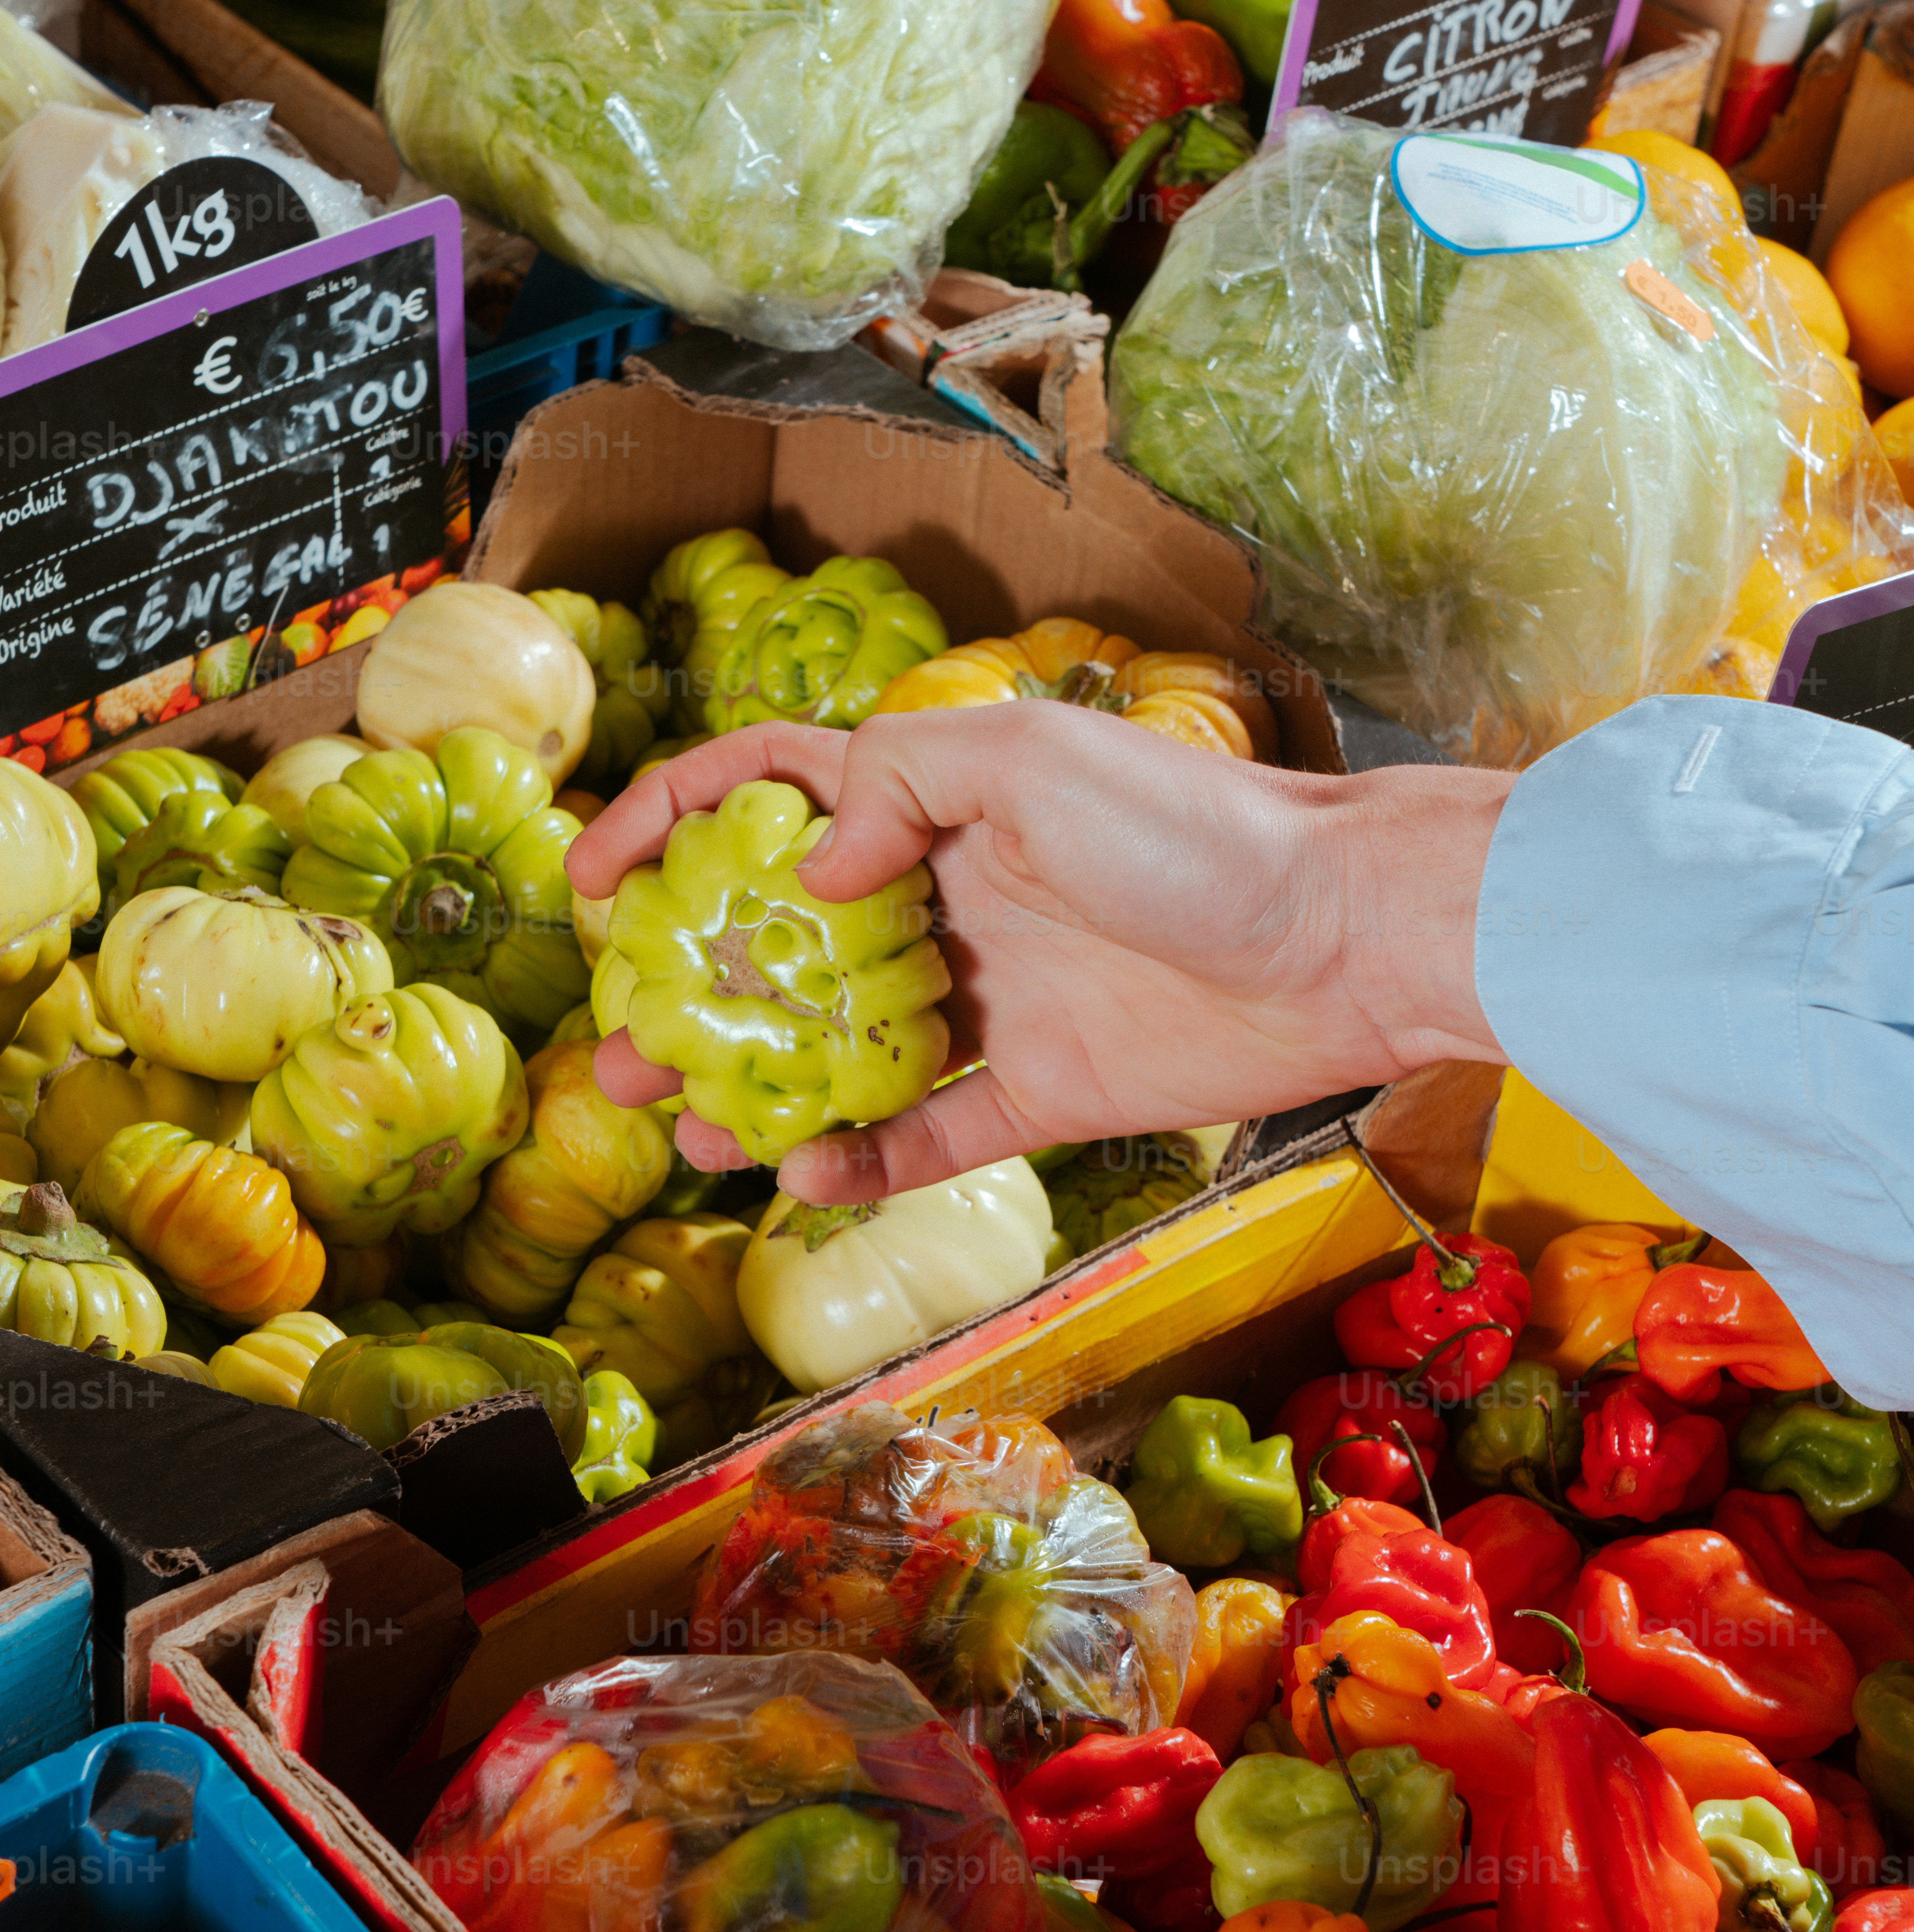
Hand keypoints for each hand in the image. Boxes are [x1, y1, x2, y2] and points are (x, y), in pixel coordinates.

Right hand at [567, 704, 1512, 1204]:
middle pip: (783, 943)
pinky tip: (806, 1174)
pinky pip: (929, 1136)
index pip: (772, 794)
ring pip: (839, 1052)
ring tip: (679, 1129)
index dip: (670, 822)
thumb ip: (898, 784)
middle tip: (619, 1047)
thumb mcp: (1028, 757)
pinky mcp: (1041, 1091)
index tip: (594, 879)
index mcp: (935, 805)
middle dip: (690, 989)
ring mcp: (990, 1000)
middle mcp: (948, 899)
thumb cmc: (1195, 830)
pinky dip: (863, 1161)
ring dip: (752, 1088)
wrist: (1337, 936)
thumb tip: (806, 871)